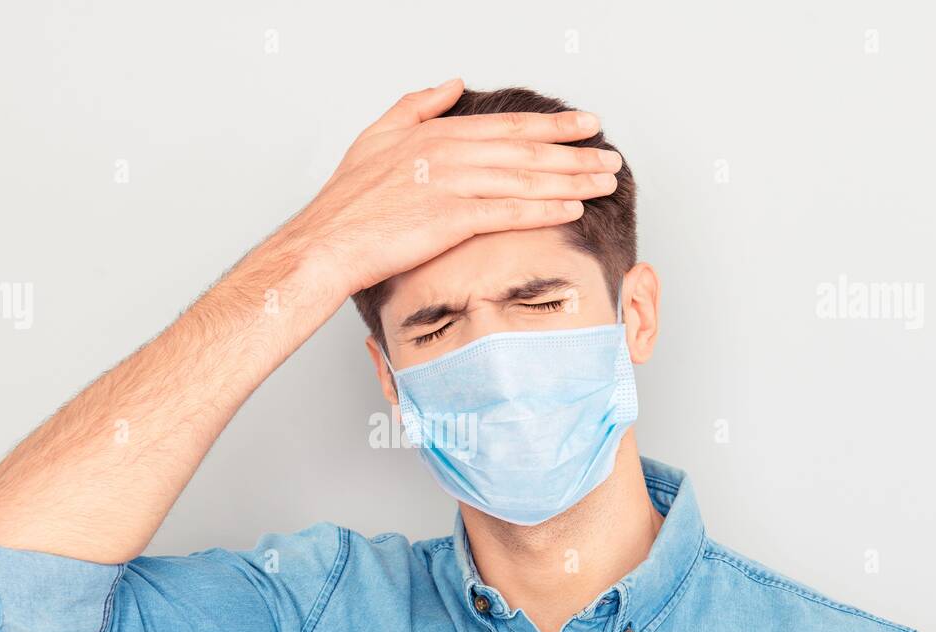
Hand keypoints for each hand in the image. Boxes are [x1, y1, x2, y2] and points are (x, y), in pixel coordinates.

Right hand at [282, 77, 621, 298]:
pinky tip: (571, 209)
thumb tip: (453, 83)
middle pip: (526, 149)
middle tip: (611, 156)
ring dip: (571, 180)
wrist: (324, 243)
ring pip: (524, 178)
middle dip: (575, 152)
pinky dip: (543, 208)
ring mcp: (450, 186)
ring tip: (604, 183)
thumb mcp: (376, 136)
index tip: (586, 126)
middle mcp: (448, 154)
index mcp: (436, 134)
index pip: (508, 126)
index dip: (552, 125)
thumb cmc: (346, 202)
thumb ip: (418, 106)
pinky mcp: (449, 220)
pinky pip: (508, 212)